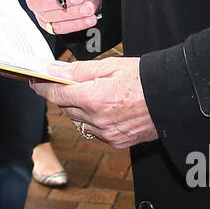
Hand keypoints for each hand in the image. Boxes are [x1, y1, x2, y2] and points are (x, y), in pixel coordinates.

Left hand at [30, 57, 156, 149]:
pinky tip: (103, 108)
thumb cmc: (144, 78)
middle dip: (63, 95)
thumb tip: (54, 70)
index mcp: (94, 98)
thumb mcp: (109, 66)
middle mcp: (98, 120)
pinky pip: (94, 131)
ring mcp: (107, 134)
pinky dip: (92, 120)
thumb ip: (78, 71)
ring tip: (90, 94)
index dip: (43, 87)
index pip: (56, 94)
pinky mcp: (117, 142)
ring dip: (77, 109)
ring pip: (78, 121)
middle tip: (67, 83)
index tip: (36, 81)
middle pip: (65, 108)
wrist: (173, 98)